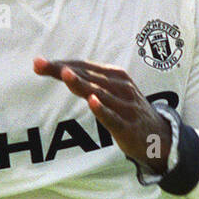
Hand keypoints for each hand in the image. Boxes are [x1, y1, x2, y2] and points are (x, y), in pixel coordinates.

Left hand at [33, 57, 171, 173]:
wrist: (160, 136)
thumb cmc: (128, 110)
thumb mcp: (111, 91)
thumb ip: (88, 82)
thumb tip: (61, 69)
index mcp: (114, 75)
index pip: (83, 66)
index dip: (61, 64)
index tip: (38, 63)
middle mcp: (120, 87)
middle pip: (86, 76)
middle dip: (62, 70)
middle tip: (41, 64)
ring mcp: (124, 106)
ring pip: (98, 93)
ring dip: (80, 83)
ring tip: (64, 74)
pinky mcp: (127, 126)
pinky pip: (112, 117)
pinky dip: (102, 109)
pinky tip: (92, 101)